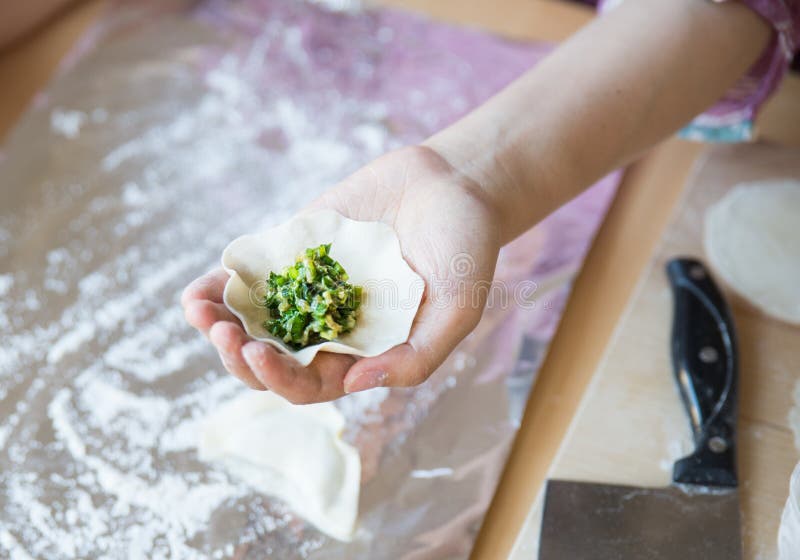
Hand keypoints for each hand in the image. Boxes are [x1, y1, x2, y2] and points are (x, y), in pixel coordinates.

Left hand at [182, 145, 500, 402]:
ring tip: (194, 310)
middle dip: (238, 353)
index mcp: (365, 352)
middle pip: (271, 357)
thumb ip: (415, 356)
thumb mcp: (457, 310)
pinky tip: (200, 287)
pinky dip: (224, 282)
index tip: (257, 354)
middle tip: (218, 332)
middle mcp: (331, 326)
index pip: (309, 383)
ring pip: (255, 319)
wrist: (456, 185)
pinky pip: (255, 273)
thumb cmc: (466, 250)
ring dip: (219, 322)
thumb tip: (352, 386)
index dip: (278, 378)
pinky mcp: (297, 249)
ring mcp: (310, 287)